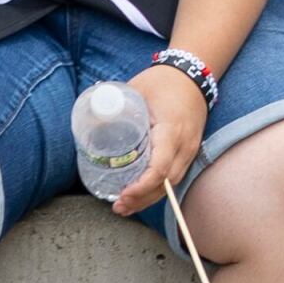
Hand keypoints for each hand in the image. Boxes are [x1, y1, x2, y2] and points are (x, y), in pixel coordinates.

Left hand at [110, 63, 208, 216]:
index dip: (142, 186)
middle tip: (118, 206)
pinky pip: (176, 175)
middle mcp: (185, 144)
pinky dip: (159, 188)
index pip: (160, 168)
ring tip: (126, 206)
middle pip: (167, 182)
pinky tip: (142, 194)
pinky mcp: (189, 150)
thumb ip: (114, 107)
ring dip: (150, 198)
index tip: (123, 194)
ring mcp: (190, 149)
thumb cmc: (163, 82)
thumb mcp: (136, 91)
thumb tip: (91, 125)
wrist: (192, 76)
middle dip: (143, 198)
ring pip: (173, 183)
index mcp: (171, 130)